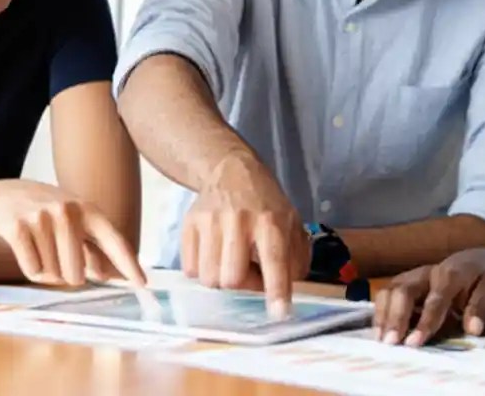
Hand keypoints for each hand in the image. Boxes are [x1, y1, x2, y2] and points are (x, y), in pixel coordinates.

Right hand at [0, 180, 145, 287]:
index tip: (142, 283)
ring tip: (38, 247)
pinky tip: (25, 249)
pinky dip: (29, 269)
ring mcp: (43, 218)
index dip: (129, 264)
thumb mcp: (73, 222)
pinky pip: (32, 270)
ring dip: (46, 271)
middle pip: (76, 275)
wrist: (2, 197)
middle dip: (67, 276)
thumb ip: (91, 247)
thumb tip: (107, 275)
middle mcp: (68, 211)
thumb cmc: (45, 213)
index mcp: (88, 210)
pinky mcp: (18, 227)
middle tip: (55, 256)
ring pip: (52, 275)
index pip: (115, 241)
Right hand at [181, 154, 308, 315]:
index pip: (274, 259)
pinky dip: (202, 270)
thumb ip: (296, 258)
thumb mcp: (292, 223)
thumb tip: (289, 289)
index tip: (279, 313)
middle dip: (243, 285)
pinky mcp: (189, 224)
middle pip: (232, 278)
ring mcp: (210, 221)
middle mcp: (238, 220)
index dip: (277, 289)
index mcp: (270, 220)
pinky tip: (214, 255)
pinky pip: (189, 269)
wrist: (230, 171)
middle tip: (250, 271)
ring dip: (222, 279)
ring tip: (231, 263)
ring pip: (209, 278)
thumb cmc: (265, 204)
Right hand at [372, 248, 484, 346]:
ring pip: (389, 291)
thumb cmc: (481, 278)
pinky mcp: (402, 284)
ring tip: (380, 341)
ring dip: (382, 316)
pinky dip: (379, 314)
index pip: (435, 299)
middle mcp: (425, 273)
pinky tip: (378, 333)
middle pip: (403, 291)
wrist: (473, 260)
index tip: (414, 342)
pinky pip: (385, 296)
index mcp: (449, 274)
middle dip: (395, 318)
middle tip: (390, 344)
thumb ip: (480, 307)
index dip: (425, 321)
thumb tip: (473, 330)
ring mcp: (411, 277)